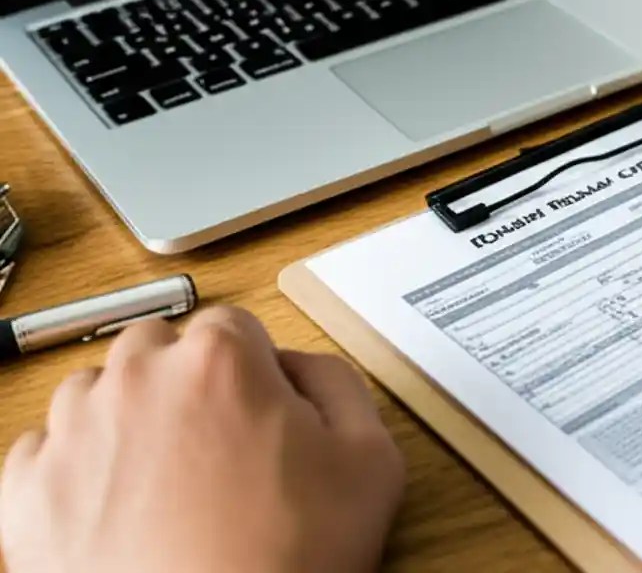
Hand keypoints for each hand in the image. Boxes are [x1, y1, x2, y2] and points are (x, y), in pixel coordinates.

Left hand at [0, 306, 404, 572]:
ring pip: (100, 392)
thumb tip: (298, 368)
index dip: (256, 373)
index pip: (236, 327)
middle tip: (220, 451)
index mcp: (219, 359)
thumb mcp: (372, 461)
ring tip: (169, 485)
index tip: (264, 420)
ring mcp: (72, 432)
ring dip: (131, 420)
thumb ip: (339, 384)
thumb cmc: (287, 560)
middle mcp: (135, 378)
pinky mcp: (25, 490)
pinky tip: (120, 509)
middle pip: (161, 348)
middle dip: (188, 385)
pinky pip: (46, 450)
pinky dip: (79, 468)